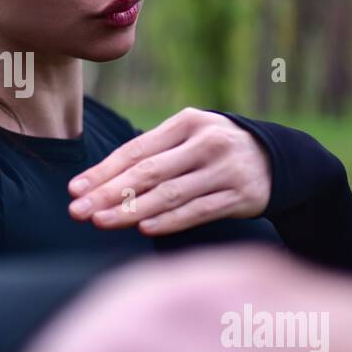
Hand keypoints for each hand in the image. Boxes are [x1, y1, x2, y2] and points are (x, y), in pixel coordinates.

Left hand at [68, 107, 271, 235]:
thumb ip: (151, 155)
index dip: (103, 171)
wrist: (276, 159)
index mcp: (187, 123)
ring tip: (102, 222)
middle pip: (148, 173)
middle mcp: (206, 143)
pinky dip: (170, 220)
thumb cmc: (213, 150)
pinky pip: (199, 211)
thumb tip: (97, 183)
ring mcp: (224, 169)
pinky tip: (144, 229)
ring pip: (170, 194)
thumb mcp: (187, 138)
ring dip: (131, 210)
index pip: (136, 150)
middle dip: (108, 193)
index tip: (75, 190)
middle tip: (78, 211)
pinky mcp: (240, 195)